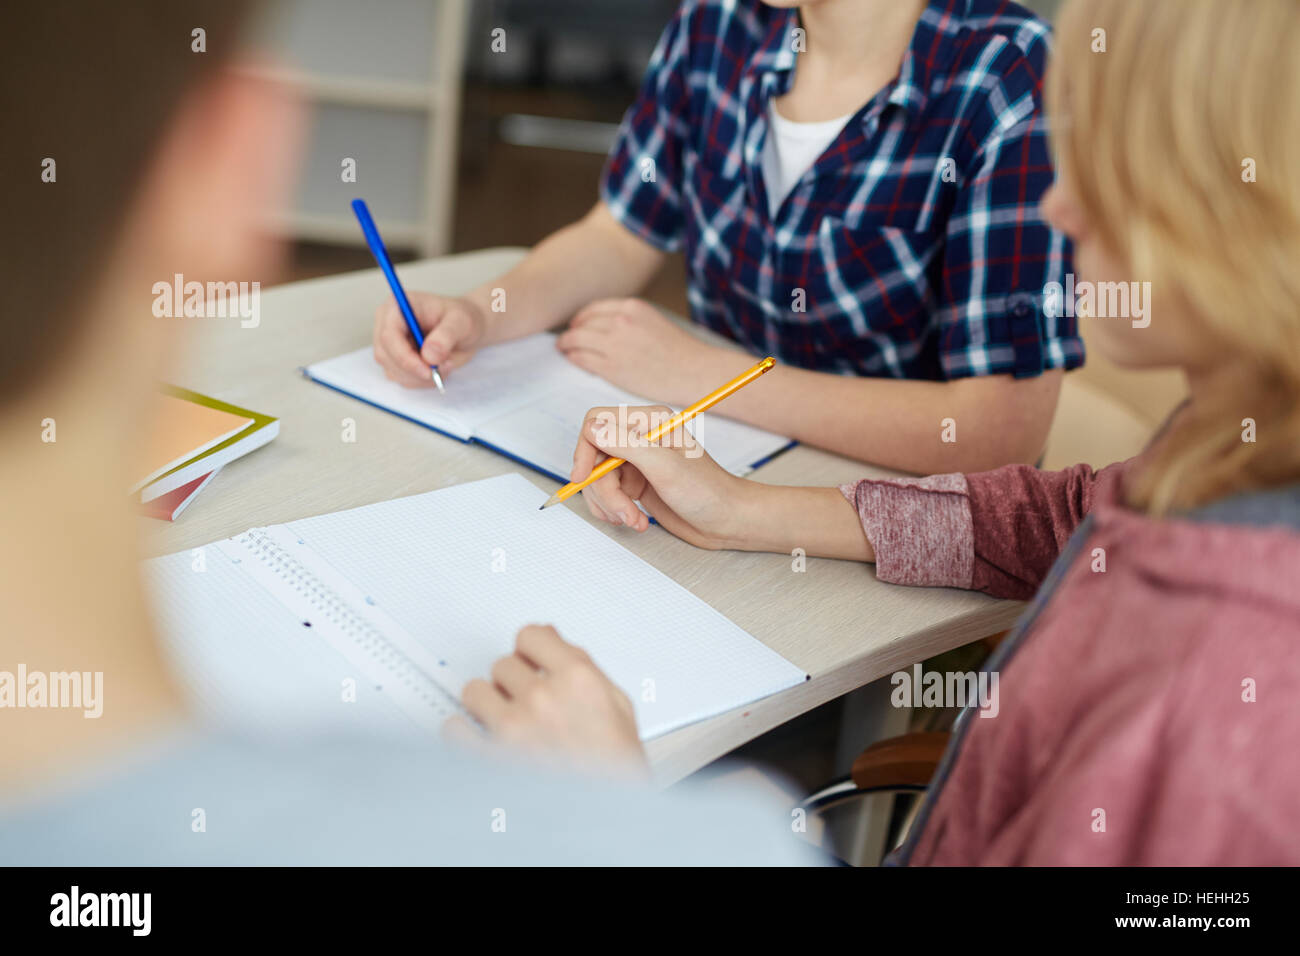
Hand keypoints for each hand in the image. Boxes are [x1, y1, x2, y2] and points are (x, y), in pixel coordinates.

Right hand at [372, 291, 488, 387]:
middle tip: (444, 368)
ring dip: (421, 377)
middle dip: (415, 370)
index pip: (389, 335)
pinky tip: (438, 369)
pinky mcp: (394, 360)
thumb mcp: (461, 322)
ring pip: (394, 371)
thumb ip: (446, 336)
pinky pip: (402, 379)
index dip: (404, 357)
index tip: (427, 371)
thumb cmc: (462, 318)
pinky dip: (422, 381)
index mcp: (397, 306)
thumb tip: (429, 355)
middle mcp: (387, 324)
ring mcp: (389, 344)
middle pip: (386, 356)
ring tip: (446, 364)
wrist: (465, 330)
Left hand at [450, 625, 646, 777]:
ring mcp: (514, 728)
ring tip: (499, 719)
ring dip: (485, 703)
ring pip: (474, 691)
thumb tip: (556, 641)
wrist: (608, 814)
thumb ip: (583, 666)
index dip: (530, 649)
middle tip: (522, 699)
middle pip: (502, 664)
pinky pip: (454, 730)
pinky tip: (476, 738)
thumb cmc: (617, 768)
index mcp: (578, 679)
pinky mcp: (491, 758)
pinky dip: (461, 733)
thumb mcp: (617, 705)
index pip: (531, 635)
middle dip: (511, 681)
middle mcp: (543, 698)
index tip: (528, 658)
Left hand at [556, 298, 720, 403]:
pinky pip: (582, 359)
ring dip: (567, 344)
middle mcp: (620, 321)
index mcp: (632, 307)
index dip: (582, 317)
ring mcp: (614, 344)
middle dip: (572, 330)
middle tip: (566, 338)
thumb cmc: (680, 352)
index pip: (595, 309)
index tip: (577, 323)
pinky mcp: (611, 366)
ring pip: (577, 339)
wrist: (693, 372)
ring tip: (563, 348)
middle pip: (583, 323)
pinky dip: (573, 358)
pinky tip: (572, 360)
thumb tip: (604, 328)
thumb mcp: (653, 322)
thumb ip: (629, 321)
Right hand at [571, 404, 761, 549]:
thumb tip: (592, 428)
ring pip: (597, 480)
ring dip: (610, 505)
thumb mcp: (665, 467)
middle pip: (594, 458)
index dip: (584, 451)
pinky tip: (635, 520)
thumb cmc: (707, 491)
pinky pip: (606, 494)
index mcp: (649, 421)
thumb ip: (627, 445)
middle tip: (624, 512)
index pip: (597, 423)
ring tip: (633, 521)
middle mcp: (640, 438)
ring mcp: (636, 462)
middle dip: (604, 490)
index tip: (582, 478)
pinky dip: (614, 511)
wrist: (726, 520)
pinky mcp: (635, 483)